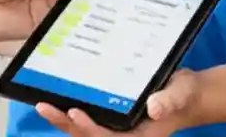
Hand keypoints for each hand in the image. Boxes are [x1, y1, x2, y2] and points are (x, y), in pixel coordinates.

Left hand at [36, 70, 200, 135]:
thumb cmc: (183, 95)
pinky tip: (56, 98)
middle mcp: (122, 136)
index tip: (75, 112)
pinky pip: (87, 119)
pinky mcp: (110, 117)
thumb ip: (170, 101)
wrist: (183, 95)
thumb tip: (155, 109)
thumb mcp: (181, 93)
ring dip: (63, 121)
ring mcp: (115, 128)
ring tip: (42, 104)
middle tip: (44, 107)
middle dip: (66, 125)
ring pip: (84, 131)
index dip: (89, 129)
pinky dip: (71, 112)